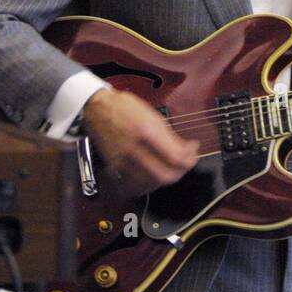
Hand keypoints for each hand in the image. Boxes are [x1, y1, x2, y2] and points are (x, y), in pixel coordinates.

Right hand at [82, 87, 199, 196]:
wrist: (97, 109)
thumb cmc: (125, 107)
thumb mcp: (153, 115)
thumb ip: (170, 136)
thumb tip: (187, 150)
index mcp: (146, 132)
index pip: (175, 157)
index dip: (190, 159)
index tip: (194, 151)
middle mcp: (134, 149)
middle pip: (165, 176)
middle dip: (180, 171)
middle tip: (185, 162)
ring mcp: (123, 161)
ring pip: (151, 183)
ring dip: (166, 177)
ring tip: (172, 166)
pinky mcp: (115, 167)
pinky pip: (136, 184)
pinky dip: (150, 182)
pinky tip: (155, 173)